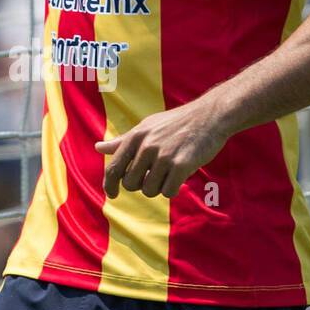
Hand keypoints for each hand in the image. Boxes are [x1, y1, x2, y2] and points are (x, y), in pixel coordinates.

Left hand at [95, 96, 230, 199]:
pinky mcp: (181, 165)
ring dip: (159, 188)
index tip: (112, 194)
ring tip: (170, 173)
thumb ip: (123, 141)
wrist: (210, 115)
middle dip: (141, 185)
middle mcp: (146, 146)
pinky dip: (173, 189)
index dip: (109, 185)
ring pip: (149, 190)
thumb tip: (98, 147)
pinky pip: (168, 192)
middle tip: (156, 175)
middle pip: (131, 184)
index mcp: (135, 136)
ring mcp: (164, 155)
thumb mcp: (147, 126)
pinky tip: (180, 177)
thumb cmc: (177, 122)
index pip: (113, 168)